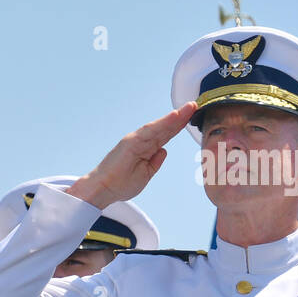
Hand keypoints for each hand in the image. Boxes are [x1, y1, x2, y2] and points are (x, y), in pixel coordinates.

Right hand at [68, 102, 197, 208]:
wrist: (102, 190)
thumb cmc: (119, 184)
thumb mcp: (145, 174)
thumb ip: (155, 162)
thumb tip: (163, 151)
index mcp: (144, 149)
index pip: (165, 136)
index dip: (178, 126)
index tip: (192, 117)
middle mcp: (140, 141)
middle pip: (165, 128)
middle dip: (181, 118)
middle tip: (195, 106)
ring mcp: (135, 140)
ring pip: (160, 126)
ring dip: (175, 117)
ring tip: (190, 107)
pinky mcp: (131, 141)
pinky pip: (150, 130)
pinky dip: (164, 123)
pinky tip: (176, 116)